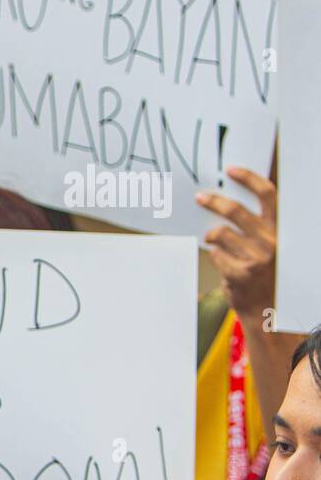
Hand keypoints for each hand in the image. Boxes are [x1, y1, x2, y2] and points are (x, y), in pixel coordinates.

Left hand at [198, 166, 275, 323]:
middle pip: (236, 211)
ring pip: (220, 233)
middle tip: (200, 197)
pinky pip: (216, 255)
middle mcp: (272, 241)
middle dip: (214, 201)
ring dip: (212, 235)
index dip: (249, 178)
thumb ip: (254, 227)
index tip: (231, 170)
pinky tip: (223, 262)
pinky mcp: (240, 274)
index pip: (268, 195)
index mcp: (280, 230)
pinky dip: (215, 256)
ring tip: (213, 239)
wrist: (267, 309)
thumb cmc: (265, 273)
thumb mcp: (269, 245)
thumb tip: (223, 205)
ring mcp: (256, 258)